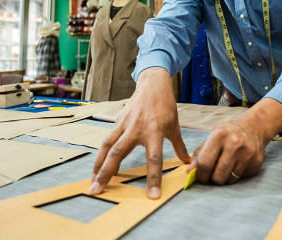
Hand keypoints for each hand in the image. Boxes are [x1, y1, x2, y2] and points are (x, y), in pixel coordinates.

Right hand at [89, 67, 190, 198]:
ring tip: (93, 182)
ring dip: (98, 165)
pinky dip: (102, 154)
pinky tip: (98, 166)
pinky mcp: (117, 122)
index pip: (154, 159)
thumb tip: (188, 163)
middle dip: (106, 173)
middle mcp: (136, 129)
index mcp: (154, 132)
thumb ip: (179, 146)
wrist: (152, 84)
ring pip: (107, 147)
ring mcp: (124, 125)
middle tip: (97, 190)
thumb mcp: (174, 126)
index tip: (152, 196)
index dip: (153, 178)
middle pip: (118, 154)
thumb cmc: (165, 105)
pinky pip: (107, 140)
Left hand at [191, 118, 265, 183]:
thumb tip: (189, 172)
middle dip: (212, 179)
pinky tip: (237, 163)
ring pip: (229, 180)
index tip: (201, 176)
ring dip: (224, 178)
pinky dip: (236, 175)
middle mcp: (234, 144)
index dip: (200, 174)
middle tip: (212, 174)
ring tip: (226, 166)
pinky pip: (240, 178)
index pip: (205, 163)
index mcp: (219, 135)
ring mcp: (247, 154)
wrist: (254, 128)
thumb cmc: (228, 134)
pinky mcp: (256, 163)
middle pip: (218, 176)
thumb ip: (199, 154)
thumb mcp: (212, 137)